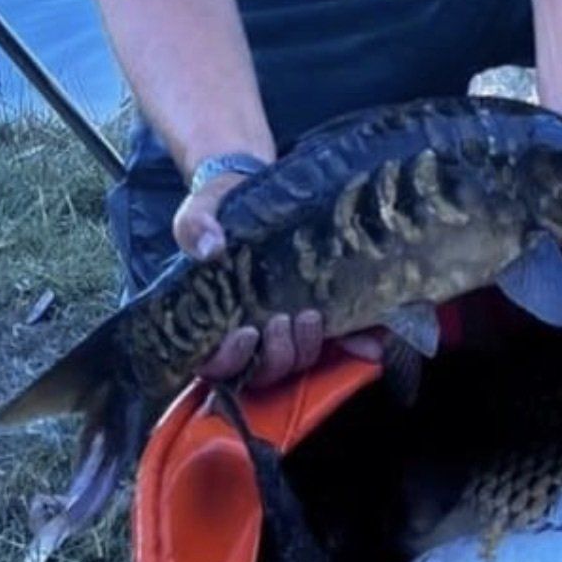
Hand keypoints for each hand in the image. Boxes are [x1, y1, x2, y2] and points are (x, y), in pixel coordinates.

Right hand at [172, 172, 381, 387]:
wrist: (265, 188)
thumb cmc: (225, 207)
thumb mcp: (204, 207)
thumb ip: (194, 225)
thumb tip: (208, 248)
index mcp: (215, 318)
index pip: (213, 364)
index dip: (228, 360)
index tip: (246, 332)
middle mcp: (252, 331)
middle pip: (261, 372)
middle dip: (276, 356)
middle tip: (281, 321)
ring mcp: (288, 327)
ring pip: (296, 363)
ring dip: (305, 349)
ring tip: (311, 315)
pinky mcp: (321, 315)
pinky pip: (341, 344)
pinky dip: (355, 345)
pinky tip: (367, 340)